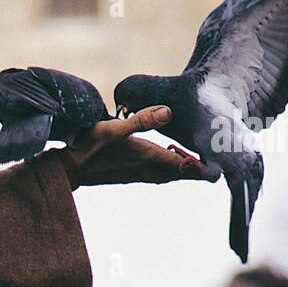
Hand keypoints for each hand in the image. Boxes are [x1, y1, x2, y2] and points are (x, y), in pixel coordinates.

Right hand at [57, 106, 220, 185]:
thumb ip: (141, 120)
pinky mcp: (127, 175)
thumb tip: (169, 112)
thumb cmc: (88, 148)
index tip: (222, 165)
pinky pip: (155, 173)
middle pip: (180, 172)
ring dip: (180, 167)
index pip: (186, 166)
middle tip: (210, 158)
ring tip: (190, 157)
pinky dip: (165, 167)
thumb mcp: (114, 128)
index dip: (205, 166)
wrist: (65, 171)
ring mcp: (136, 174)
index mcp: (148, 158)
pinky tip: (161, 157)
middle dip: (195, 167)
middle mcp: (146, 170)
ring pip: (168, 173)